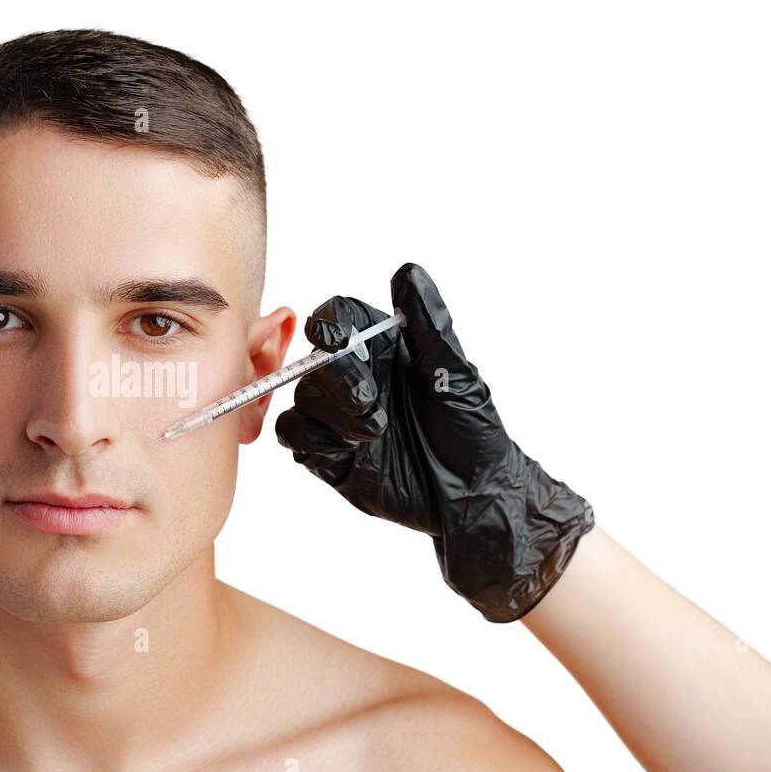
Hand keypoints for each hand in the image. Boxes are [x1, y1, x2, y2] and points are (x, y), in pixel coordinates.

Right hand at [274, 262, 595, 622]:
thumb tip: (407, 272)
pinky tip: (350, 451)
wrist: (472, 500)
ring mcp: (340, 419)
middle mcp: (357, 381)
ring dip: (332, 415)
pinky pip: (296, 437)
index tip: (335, 338)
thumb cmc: (475, 434)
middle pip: (314, 361)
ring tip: (374, 433)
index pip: (340, 320)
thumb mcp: (457, 375)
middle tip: (370, 402)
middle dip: (337, 379)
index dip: (329, 323)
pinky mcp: (329, 456)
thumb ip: (428, 324)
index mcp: (385, 353)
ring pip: (301, 399)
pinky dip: (313, 440)